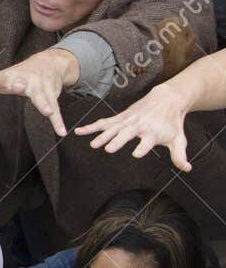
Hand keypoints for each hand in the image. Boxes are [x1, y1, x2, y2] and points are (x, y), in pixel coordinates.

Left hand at [0, 48, 78, 137]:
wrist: (49, 62)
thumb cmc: (16, 74)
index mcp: (9, 78)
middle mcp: (25, 81)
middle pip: (22, 84)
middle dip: (20, 85)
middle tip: (17, 86)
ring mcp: (40, 88)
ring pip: (42, 97)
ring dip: (45, 104)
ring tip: (47, 112)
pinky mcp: (51, 97)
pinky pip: (55, 111)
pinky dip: (58, 121)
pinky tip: (62, 132)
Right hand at [75, 81, 192, 170]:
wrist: (168, 98)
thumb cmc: (172, 122)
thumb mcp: (178, 138)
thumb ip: (179, 155)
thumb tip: (187, 169)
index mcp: (153, 132)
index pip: (147, 141)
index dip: (142, 147)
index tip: (136, 153)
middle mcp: (139, 125)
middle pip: (127, 134)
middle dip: (118, 140)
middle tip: (108, 148)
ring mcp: (128, 120)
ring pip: (113, 128)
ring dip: (102, 135)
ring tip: (93, 144)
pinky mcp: (120, 117)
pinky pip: (104, 122)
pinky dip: (91, 127)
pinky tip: (79, 131)